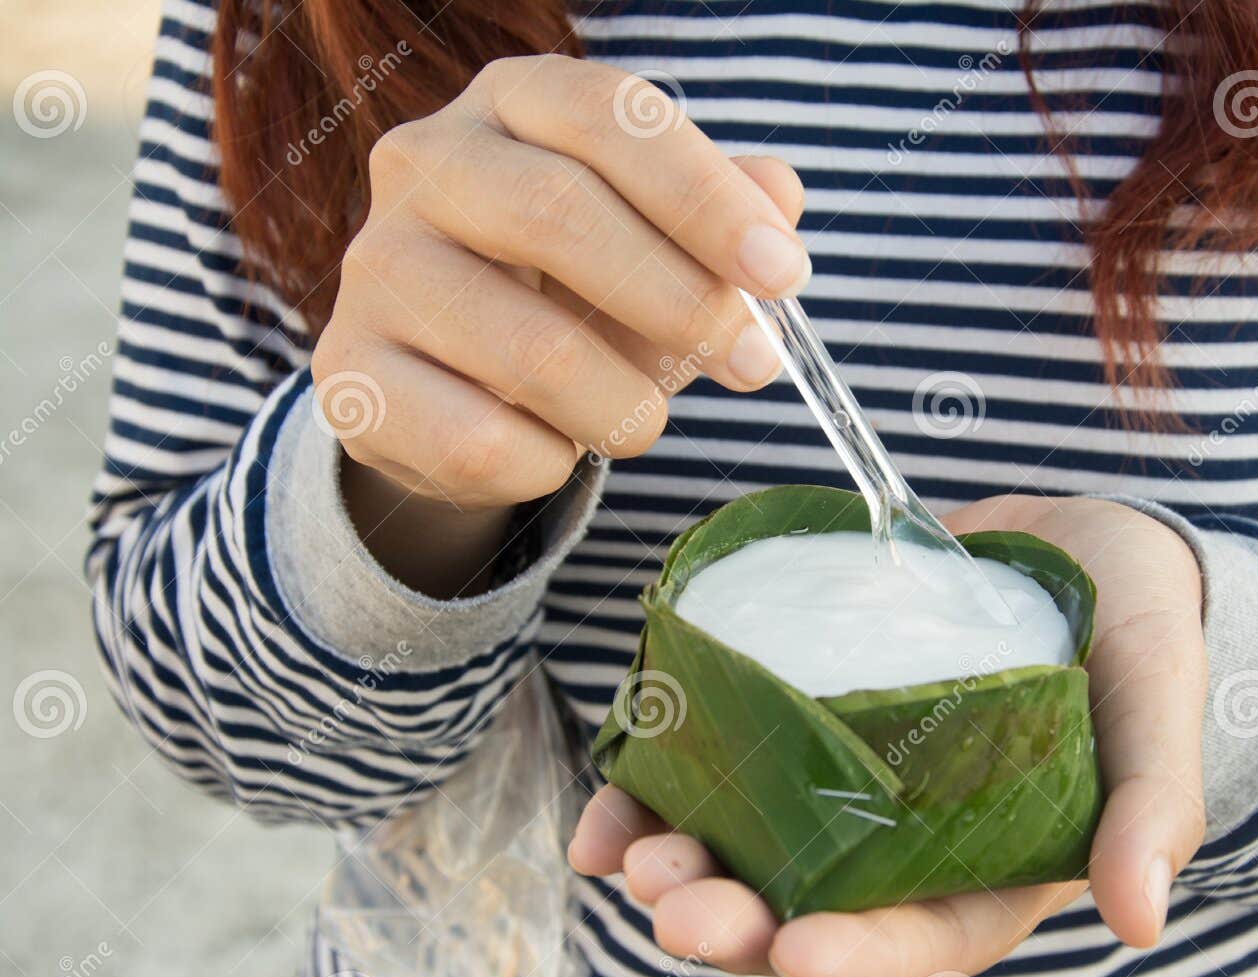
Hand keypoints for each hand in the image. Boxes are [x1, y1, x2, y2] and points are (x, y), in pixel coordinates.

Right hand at [309, 56, 807, 590]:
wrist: (450, 382)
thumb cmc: (568, 292)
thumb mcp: (651, 241)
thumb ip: (716, 217)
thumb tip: (778, 197)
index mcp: (511, 105)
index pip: (608, 117)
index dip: (704, 197)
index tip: (783, 273)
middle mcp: (425, 165)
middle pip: (558, 214)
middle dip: (681, 300)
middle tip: (752, 361)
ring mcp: (375, 269)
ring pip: (531, 349)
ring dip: (626, 407)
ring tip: (644, 420)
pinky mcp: (348, 375)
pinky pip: (479, 440)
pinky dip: (549, 464)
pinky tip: (555, 449)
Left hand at [569, 495, 1207, 976]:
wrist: (1082, 543)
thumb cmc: (1138, 628)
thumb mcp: (1158, 702)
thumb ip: (1152, 804)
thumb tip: (1140, 924)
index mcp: (995, 866)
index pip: (925, 936)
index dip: (862, 955)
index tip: (799, 951)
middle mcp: (905, 839)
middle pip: (813, 907)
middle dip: (737, 921)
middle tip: (676, 910)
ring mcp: (845, 779)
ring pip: (749, 848)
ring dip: (680, 864)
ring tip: (623, 860)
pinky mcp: (800, 713)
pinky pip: (720, 767)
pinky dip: (656, 791)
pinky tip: (602, 812)